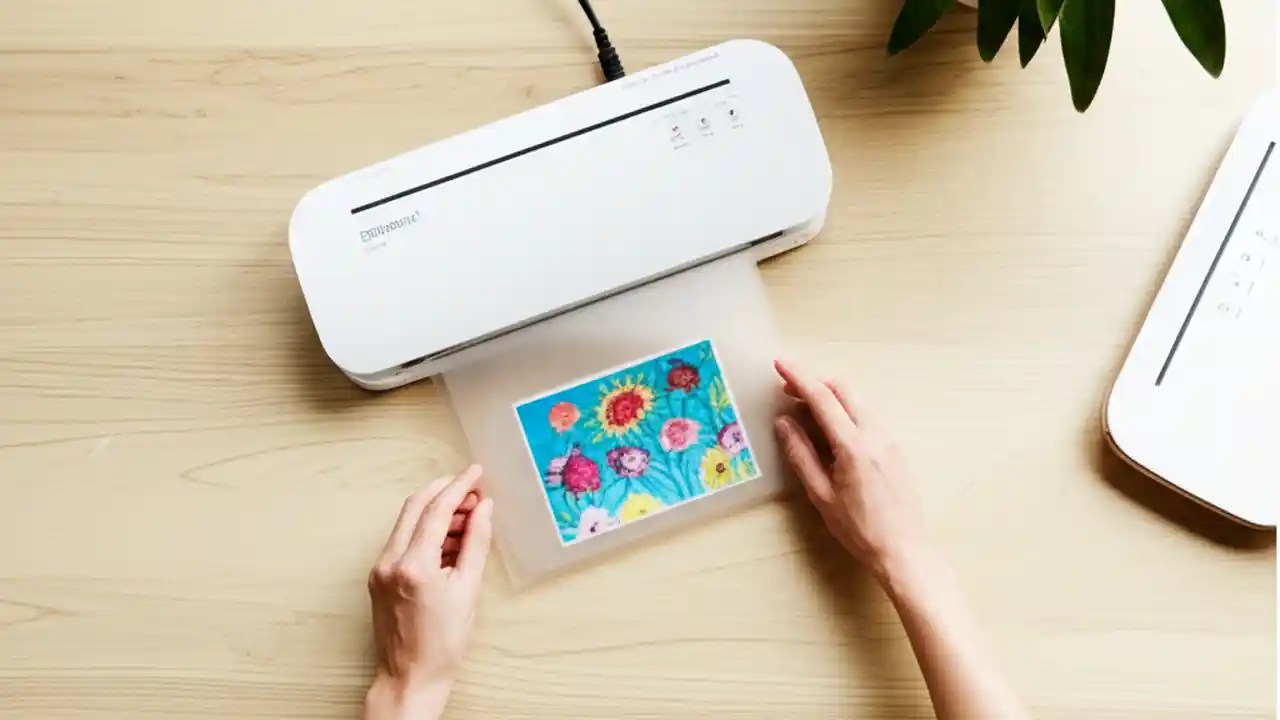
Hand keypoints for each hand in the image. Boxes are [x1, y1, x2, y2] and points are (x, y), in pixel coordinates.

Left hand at [363, 466, 494, 719]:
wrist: (411, 677)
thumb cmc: (442, 644)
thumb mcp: (469, 589)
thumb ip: (476, 543)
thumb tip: (484, 509)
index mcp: (413, 565)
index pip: (436, 509)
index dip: (459, 486)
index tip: (476, 472)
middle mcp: (390, 562)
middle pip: (415, 507)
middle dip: (445, 492)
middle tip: (473, 490)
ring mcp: (380, 569)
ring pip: (408, 522)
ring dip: (436, 512)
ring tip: (468, 517)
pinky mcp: (379, 577)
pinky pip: (403, 541)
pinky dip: (426, 532)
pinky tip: (449, 538)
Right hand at [772, 358, 931, 583]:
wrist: (905, 549)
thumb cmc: (859, 529)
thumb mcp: (821, 495)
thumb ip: (801, 454)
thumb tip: (784, 423)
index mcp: (853, 445)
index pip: (822, 398)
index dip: (798, 377)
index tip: (780, 364)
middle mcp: (875, 434)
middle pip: (843, 390)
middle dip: (814, 382)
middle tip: (788, 389)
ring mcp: (889, 439)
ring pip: (857, 401)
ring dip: (831, 396)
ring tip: (805, 409)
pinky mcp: (896, 448)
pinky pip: (868, 416)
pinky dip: (846, 411)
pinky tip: (832, 429)